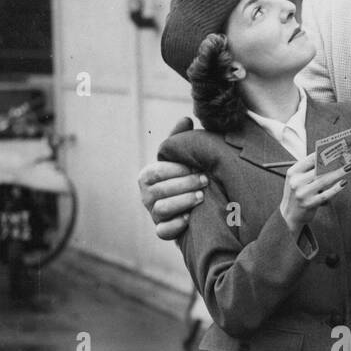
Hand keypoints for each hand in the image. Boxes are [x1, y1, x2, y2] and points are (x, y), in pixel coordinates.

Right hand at [138, 118, 205, 238]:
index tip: (196, 166)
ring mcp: (153, 215)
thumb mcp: (181, 158)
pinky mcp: (162, 231)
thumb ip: (180, 139)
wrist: (192, 206)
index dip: (177, 169)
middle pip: (160, 190)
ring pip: (162, 209)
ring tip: (201, 196)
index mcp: (147, 176)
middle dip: (184, 184)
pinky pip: (163, 232)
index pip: (157, 171)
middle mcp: (146, 196)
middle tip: (205, 180)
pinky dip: (175, 225)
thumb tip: (186, 118)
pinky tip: (190, 218)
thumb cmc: (184, 177)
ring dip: (182, 202)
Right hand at [280, 153, 346, 237]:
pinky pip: (326, 194)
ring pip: (323, 180)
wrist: (289, 215)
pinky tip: (344, 182)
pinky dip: (336, 188)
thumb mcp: (298, 179)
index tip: (337, 148)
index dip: (324, 152)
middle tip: (347, 156)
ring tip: (349, 166)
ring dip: (338, 172)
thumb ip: (309, 169)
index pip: (310, 159)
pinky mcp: (309, 204)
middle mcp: (296, 182)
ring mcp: (302, 194)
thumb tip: (329, 157)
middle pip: (318, 168)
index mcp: (293, 172)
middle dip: (334, 161)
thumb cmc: (297, 193)